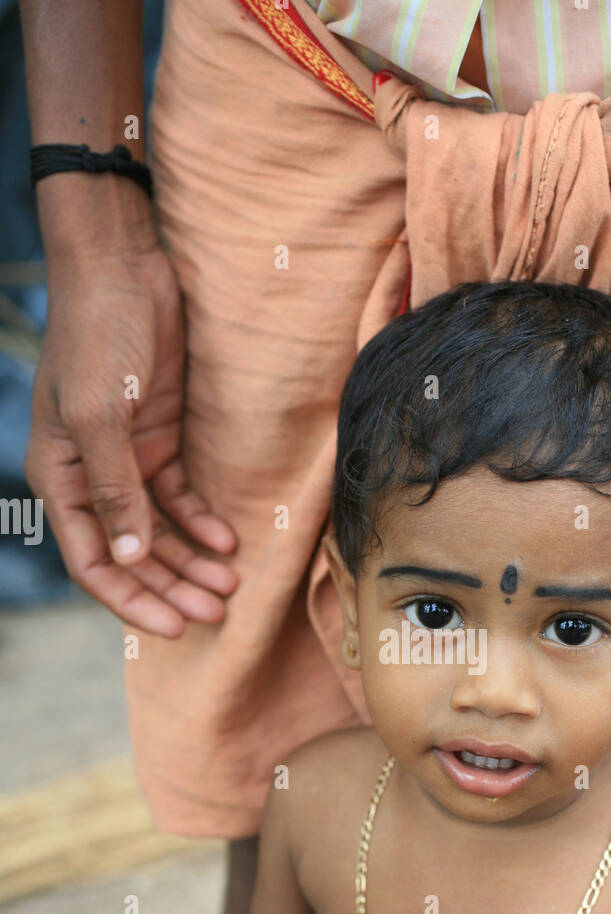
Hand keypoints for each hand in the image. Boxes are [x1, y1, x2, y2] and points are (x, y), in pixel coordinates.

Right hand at [25, 244, 238, 637]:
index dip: (131, 600)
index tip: (174, 628)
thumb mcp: (100, 413)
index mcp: (60, 477)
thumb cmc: (99, 335)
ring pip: (160, 532)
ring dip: (191, 561)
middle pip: (132, 555)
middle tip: (216, 613)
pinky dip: (203, 521)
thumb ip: (113, 486)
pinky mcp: (160, 438)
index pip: (94, 561)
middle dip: (170, 588)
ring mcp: (128, 459)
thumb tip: (127, 558)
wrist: (124, 269)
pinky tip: (228, 542)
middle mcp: (91, 476)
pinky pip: (181, 497)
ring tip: (230, 587)